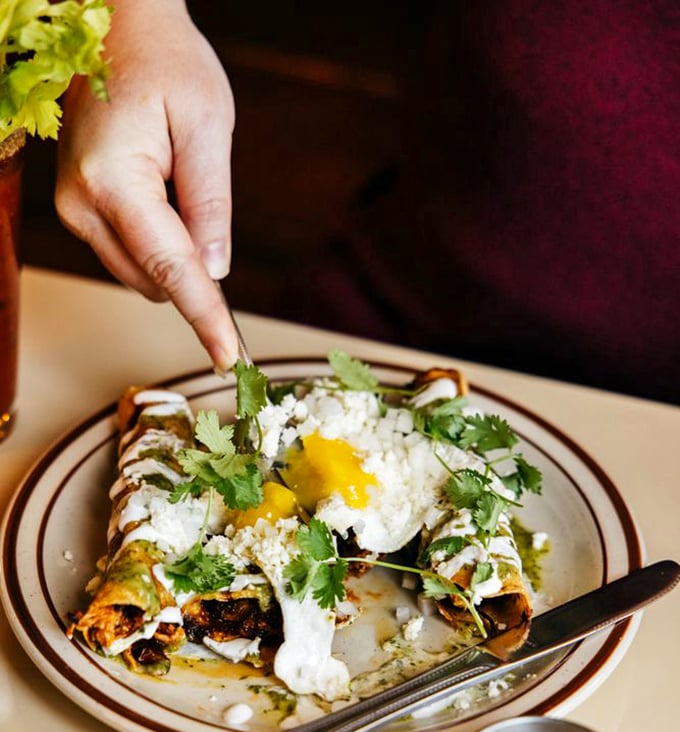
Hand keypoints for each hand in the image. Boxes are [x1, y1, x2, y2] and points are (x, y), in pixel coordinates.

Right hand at [55, 0, 238, 371]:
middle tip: (205, 200)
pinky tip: (161, 187)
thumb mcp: (207, 124)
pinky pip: (130, 253)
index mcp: (113, 182)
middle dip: (194, 269)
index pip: (171, 270)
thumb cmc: (164, 61)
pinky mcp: (77, 210)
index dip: (205, 317)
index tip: (230, 358)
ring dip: (174, 251)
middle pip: (155, 281)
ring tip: (175, 176)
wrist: (115, 26)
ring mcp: (73, 210)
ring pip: (143, 273)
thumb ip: (211, 203)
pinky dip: (158, 240)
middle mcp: (82, 205)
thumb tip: (215, 270)